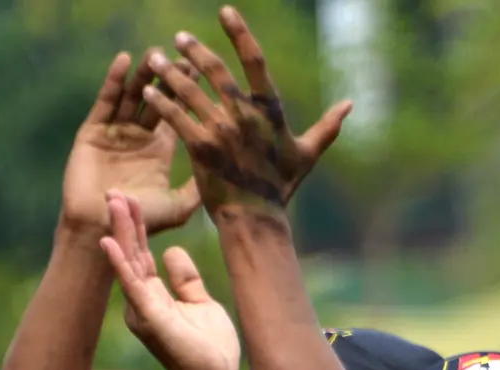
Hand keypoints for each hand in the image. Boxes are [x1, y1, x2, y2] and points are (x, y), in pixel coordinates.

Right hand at [61, 51, 200, 237]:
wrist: (101, 230)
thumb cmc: (141, 222)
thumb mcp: (179, 206)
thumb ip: (199, 186)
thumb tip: (225, 167)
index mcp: (158, 151)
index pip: (176, 115)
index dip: (187, 94)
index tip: (200, 72)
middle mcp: (138, 138)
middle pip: (156, 100)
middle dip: (168, 79)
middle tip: (183, 57)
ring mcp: (115, 133)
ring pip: (132, 96)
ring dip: (143, 74)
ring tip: (156, 54)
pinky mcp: (93, 131)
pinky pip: (106, 102)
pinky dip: (114, 80)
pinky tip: (124, 60)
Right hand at [99, 191, 241, 369]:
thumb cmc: (209, 347)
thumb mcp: (201, 303)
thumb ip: (185, 278)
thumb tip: (172, 250)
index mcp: (153, 296)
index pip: (142, 254)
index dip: (138, 227)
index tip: (132, 198)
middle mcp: (142, 300)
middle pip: (131, 253)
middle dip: (124, 221)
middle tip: (113, 190)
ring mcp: (143, 308)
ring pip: (128, 262)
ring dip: (120, 231)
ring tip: (112, 201)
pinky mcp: (150, 316)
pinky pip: (131, 284)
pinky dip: (120, 262)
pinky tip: (109, 242)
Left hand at [142, 7, 350, 218]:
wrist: (255, 219)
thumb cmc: (279, 187)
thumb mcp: (306, 154)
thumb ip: (327, 127)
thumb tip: (350, 105)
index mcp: (269, 112)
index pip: (256, 62)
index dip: (240, 34)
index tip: (225, 11)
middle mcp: (245, 116)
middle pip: (217, 72)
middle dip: (196, 51)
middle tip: (180, 38)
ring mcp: (222, 130)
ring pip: (191, 91)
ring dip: (171, 73)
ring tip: (156, 59)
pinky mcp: (200, 147)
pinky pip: (176, 117)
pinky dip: (162, 101)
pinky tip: (149, 90)